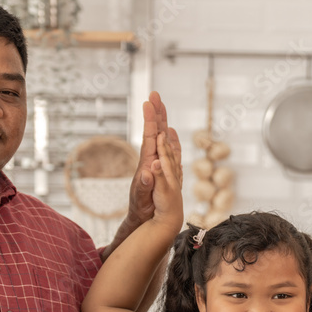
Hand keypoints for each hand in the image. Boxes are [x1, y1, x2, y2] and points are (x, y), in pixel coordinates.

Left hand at [127, 91, 180, 229]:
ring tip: (161, 106)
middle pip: (154, 132)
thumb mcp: (141, 198)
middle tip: (154, 94)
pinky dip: (169, 138)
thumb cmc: (141, 209)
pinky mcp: (161, 168)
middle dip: (155, 113)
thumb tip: (148, 172)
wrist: (143, 218)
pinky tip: (170, 131)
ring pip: (160, 138)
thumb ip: (145, 185)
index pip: (149, 137)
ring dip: (161, 121)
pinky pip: (167, 149)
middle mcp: (151, 159)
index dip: (150, 120)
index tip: (148, 102)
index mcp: (147, 163)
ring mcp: (156, 163)